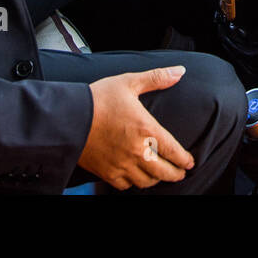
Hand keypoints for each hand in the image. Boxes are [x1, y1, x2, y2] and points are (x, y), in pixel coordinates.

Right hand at [77, 65, 195, 189]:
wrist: (68, 117)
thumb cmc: (99, 98)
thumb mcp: (129, 82)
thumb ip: (157, 78)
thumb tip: (179, 71)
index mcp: (147, 130)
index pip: (174, 152)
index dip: (185, 160)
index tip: (189, 162)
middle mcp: (137, 152)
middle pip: (165, 173)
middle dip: (176, 174)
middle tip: (180, 172)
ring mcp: (122, 165)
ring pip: (147, 182)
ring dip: (156, 179)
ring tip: (159, 174)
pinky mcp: (106, 172)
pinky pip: (125, 186)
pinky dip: (133, 183)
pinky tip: (135, 176)